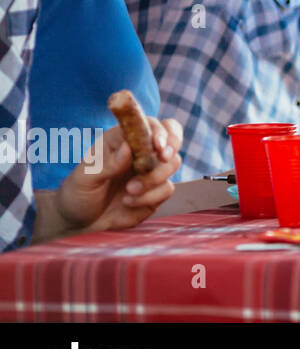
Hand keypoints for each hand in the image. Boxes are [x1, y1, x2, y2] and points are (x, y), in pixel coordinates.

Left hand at [54, 118, 182, 233]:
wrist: (81, 223)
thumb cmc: (78, 193)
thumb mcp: (84, 178)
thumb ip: (107, 164)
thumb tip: (128, 148)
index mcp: (122, 140)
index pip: (149, 125)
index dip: (159, 131)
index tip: (158, 146)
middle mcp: (140, 152)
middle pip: (171, 137)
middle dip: (172, 146)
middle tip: (164, 158)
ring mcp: (151, 171)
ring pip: (172, 164)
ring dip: (154, 178)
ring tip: (130, 190)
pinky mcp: (156, 191)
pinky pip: (167, 189)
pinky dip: (150, 197)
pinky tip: (129, 202)